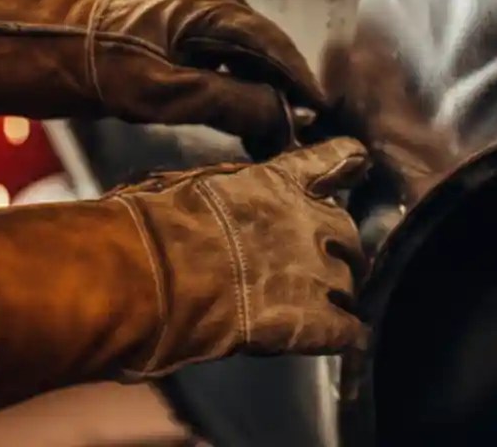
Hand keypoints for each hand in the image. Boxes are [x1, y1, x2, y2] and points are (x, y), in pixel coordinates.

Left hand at [0, 0, 319, 157]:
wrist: (29, 43)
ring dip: (256, 94)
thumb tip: (283, 119)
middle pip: (266, 51)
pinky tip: (234, 118)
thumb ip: (231, 102)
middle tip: (290, 142)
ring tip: (265, 138)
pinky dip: (233, 85)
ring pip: (244, 55)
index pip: (278, 49)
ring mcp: (195, 7)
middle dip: (280, 94)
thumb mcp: (164, 93)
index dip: (302, 88)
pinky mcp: (176, 23)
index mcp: (214, 4)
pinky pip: (221, 55)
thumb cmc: (91, 65)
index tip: (321, 121)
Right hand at [0, 137, 370, 419]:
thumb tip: (191, 194)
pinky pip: (346, 330)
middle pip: (349, 229)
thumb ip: (216, 192)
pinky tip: (334, 337)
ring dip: (335, 289)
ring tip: (313, 300)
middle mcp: (308, 219)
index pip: (340, 159)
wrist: (141, 276)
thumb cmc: (142, 226)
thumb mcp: (179, 188)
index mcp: (279, 179)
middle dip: (335, 244)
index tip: (355, 167)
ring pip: (351, 278)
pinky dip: (341, 334)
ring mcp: (315, 270)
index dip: (348, 167)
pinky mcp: (309, 321)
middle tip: (314, 259)